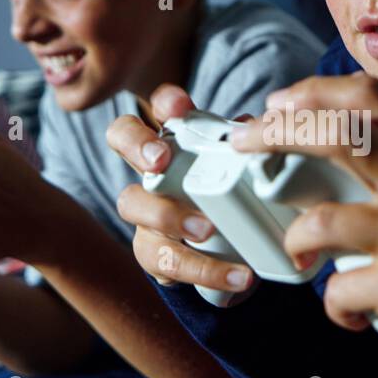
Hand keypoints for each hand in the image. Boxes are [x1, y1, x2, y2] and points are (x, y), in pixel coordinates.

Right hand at [105, 84, 255, 293]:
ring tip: (206, 230)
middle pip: (120, 137)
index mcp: (176, 139)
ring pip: (132, 203)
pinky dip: (203, 269)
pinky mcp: (152, 251)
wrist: (226, 253)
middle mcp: (151, 168)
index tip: (180, 108)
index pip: (157, 106)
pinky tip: (236, 275)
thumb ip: (245, 149)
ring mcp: (145, 208)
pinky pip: (165, 259)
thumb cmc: (228, 197)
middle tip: (161, 161)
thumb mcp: (242, 170)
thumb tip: (257, 127)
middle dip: (137, 145)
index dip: (164, 102)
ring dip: (168, 215)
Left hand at [229, 73, 377, 364]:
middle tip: (245, 144)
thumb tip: (327, 130)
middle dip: (277, 134)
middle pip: (339, 137)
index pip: (372, 96)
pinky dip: (335, 307)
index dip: (313, 93)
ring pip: (320, 223)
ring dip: (297, 241)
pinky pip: (337, 291)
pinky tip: (354, 312)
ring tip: (304, 254)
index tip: (277, 105)